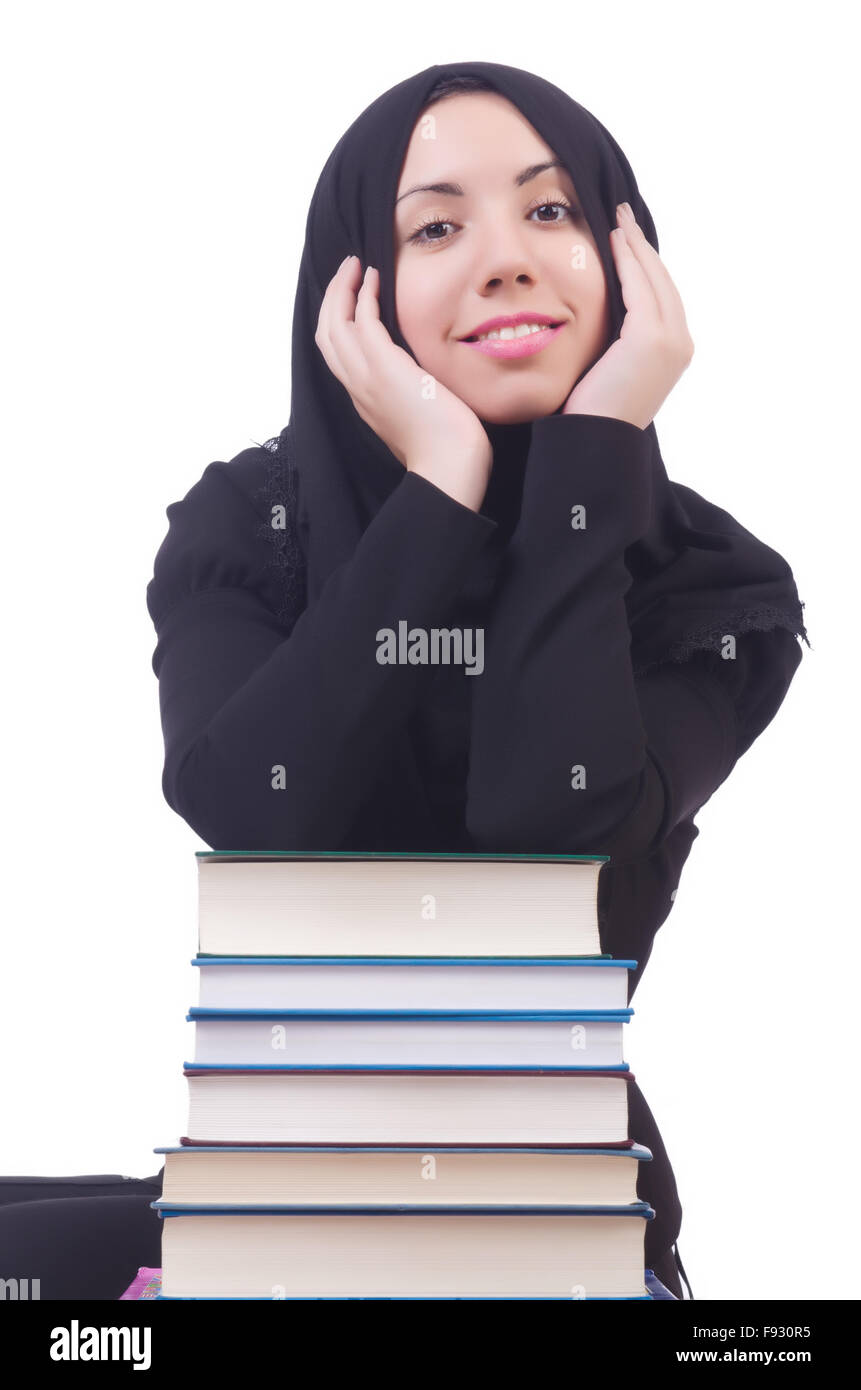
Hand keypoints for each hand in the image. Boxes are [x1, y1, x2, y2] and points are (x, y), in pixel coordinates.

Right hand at [315, 256, 491, 508]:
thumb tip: (425, 381)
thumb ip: (411, 396)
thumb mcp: (419, 417)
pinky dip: (363, 294)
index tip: (352, 300)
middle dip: (332, 299)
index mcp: (364, 400)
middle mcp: (356, 388)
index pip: (337, 355)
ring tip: (355, 265)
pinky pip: (362, 320)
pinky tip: (374, 277)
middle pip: (325, 335)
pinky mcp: (383, 366)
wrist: (448, 467)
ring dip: (341, 289)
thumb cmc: (445, 449)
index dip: (338, 323)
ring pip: (334, 323)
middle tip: (347, 272)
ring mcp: (365, 377)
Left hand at [562, 203, 694, 429]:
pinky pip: (639, 286)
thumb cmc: (594, 414)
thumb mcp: (613, 371)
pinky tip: (614, 240)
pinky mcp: (651, 338)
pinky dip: (627, 259)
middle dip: (643, 247)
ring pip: (654, 278)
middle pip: (663, 281)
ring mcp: (670, 340)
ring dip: (635, 245)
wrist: (596, 441)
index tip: (628, 240)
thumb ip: (619, 344)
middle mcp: (680, 344)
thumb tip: (604, 321)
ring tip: (619, 219)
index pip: (662, 297)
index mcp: (674, 353)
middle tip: (624, 216)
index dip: (645, 265)